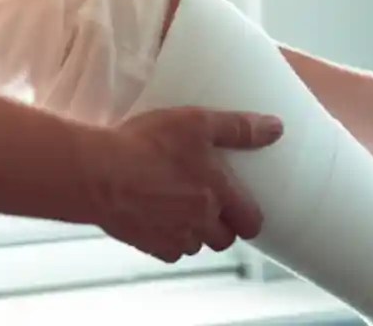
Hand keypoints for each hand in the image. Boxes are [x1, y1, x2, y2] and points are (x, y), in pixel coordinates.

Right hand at [75, 107, 282, 262]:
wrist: (97, 172)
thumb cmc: (146, 144)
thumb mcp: (197, 122)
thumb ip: (239, 128)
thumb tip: (276, 128)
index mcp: (219, 194)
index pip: (251, 221)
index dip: (251, 217)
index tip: (246, 209)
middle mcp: (200, 221)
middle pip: (225, 238)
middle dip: (224, 225)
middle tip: (213, 204)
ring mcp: (173, 236)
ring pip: (196, 245)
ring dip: (195, 232)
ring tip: (183, 207)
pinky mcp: (147, 244)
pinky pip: (168, 250)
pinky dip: (169, 238)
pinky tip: (159, 217)